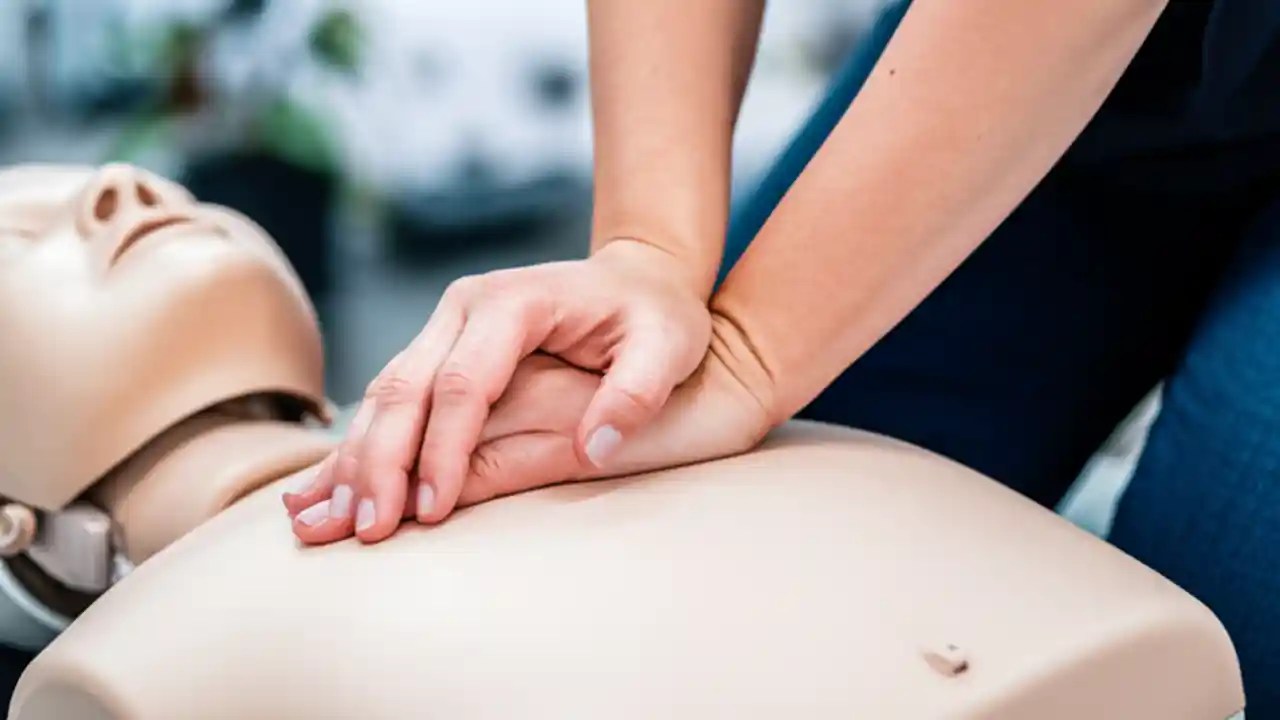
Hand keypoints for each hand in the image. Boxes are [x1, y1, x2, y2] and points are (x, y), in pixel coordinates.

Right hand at [289, 318, 773, 545]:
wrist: (638, 280)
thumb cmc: (656, 316)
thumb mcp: (669, 344)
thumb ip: (637, 392)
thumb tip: (595, 448)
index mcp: (512, 301)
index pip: (464, 383)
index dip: (445, 449)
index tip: (435, 509)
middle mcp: (464, 307)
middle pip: (406, 387)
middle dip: (381, 461)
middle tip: (366, 528)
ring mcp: (445, 328)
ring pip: (386, 394)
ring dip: (357, 460)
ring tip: (328, 522)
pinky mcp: (440, 350)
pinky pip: (392, 399)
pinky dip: (362, 446)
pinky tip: (330, 489)